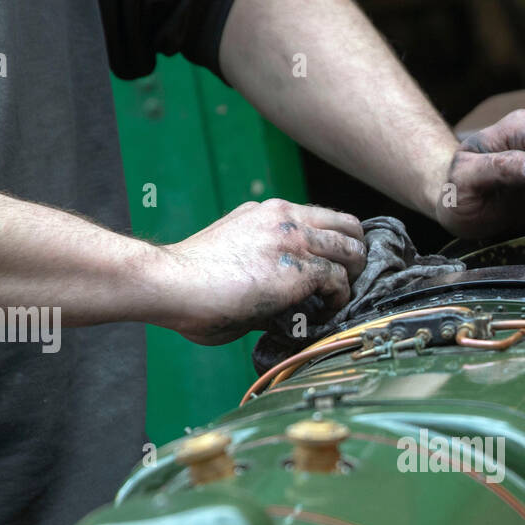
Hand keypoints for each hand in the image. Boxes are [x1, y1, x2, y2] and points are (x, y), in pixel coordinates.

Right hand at [150, 199, 366, 344]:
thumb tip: (282, 307)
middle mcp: (284, 216)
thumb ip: (265, 271)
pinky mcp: (298, 268)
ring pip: (351, 249)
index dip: (333, 244)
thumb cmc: (189, 283)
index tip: (331, 269)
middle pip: (347, 225)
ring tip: (339, 300)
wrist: (170, 282)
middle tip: (347, 282)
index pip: (319, 218)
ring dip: (352, 277)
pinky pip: (340, 280)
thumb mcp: (235, 260)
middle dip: (354, 255)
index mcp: (267, 212)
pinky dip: (339, 299)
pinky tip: (326, 312)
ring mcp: (293, 239)